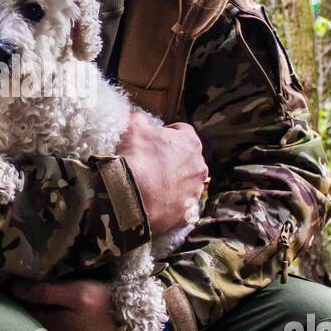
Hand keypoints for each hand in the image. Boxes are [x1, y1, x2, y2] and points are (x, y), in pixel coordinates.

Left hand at [11, 278, 141, 330]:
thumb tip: (14, 287)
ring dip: (25, 320)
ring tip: (14, 303)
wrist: (136, 325)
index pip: (18, 314)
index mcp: (50, 328)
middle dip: (13, 311)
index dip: (5, 300)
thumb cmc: (106, 305)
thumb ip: (45, 292)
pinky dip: (39, 327)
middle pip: (25, 326)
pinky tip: (37, 317)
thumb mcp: (77, 293)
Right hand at [116, 111, 206, 235]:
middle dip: (173, 159)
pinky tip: (155, 201)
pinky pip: (180, 204)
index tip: (155, 138)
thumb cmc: (135, 158)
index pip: (183, 131)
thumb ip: (140, 120)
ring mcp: (194, 191)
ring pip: (185, 182)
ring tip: (153, 184)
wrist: (131, 197)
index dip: (168, 132)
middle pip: (187, 158)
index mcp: (190, 142)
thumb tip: (141, 119)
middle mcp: (199, 166)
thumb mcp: (132, 129)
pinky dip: (171, 202)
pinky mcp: (187, 211)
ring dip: (173, 181)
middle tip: (152, 162)